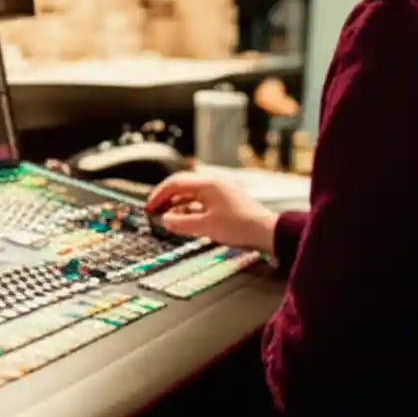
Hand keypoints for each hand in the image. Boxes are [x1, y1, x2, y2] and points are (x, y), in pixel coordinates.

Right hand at [145, 172, 277, 252]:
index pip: (174, 183)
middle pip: (181, 186)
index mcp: (206, 184)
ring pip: (191, 194)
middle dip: (166, 198)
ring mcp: (220, 192)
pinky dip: (190, 209)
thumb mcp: (205, 226)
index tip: (148, 208)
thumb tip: (164, 220)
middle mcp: (213, 184)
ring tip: (169, 219)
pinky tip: (187, 220)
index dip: (158, 195)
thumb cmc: (238, 226)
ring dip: (178, 205)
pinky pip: (201, 201)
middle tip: (155, 211)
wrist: (269, 233)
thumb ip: (181, 223)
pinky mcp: (226, 202)